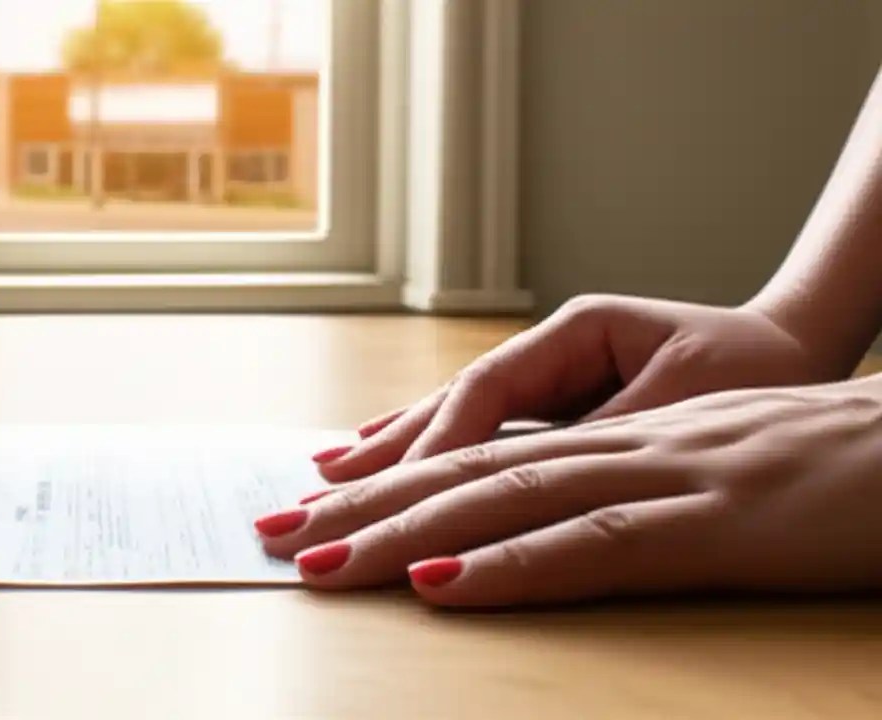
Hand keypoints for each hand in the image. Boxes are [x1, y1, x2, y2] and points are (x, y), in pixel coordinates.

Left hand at [257, 377, 881, 606]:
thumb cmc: (825, 468)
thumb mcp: (709, 472)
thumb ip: (626, 491)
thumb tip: (546, 527)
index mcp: (613, 441)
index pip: (474, 459)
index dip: (385, 483)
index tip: (312, 509)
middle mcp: (616, 449)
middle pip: (462, 474)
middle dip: (358, 508)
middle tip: (270, 535)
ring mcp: (660, 479)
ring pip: (502, 502)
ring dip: (402, 534)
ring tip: (320, 561)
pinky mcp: (710, 523)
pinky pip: (592, 544)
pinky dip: (509, 566)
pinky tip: (440, 584)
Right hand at [315, 294, 848, 483]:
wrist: (795, 344)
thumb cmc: (757, 367)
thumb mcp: (686, 399)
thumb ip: (600, 431)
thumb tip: (524, 472)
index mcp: (577, 333)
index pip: (486, 393)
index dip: (437, 444)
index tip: (394, 489)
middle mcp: (549, 351)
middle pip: (449, 406)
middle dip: (384, 452)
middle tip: (317, 490)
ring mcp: (547, 377)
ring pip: (453, 418)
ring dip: (391, 449)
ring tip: (329, 472)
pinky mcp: (554, 405)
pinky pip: (477, 431)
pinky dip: (428, 448)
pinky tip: (380, 453)